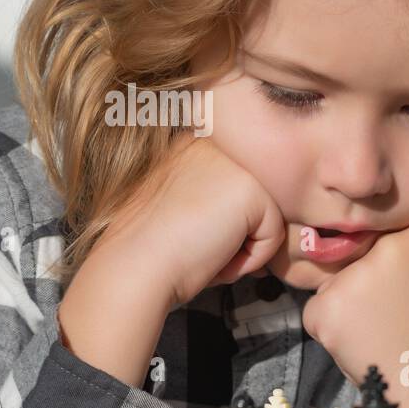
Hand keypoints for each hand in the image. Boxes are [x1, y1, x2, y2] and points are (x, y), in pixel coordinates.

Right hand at [58, 133, 284, 387]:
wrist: (134, 265)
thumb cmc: (148, 249)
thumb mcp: (179, 206)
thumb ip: (213, 199)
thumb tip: (248, 219)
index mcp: (192, 143)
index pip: (232, 190)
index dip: (216, 224)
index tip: (186, 235)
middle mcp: (215, 142)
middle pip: (252, 200)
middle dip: (233, 234)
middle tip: (196, 245)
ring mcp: (235, 162)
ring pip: (266, 218)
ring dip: (241, 248)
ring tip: (204, 250)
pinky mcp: (252, 189)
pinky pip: (274, 236)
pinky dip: (250, 260)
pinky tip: (215, 256)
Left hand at [301, 218, 408, 407]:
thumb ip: (403, 250)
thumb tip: (351, 244)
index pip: (384, 235)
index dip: (389, 266)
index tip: (408, 291)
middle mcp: (392, 244)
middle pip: (355, 256)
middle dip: (363, 284)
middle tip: (392, 315)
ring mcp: (358, 274)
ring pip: (332, 282)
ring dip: (345, 308)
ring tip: (378, 332)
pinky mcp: (330, 304)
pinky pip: (316, 310)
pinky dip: (329, 330)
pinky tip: (359, 345)